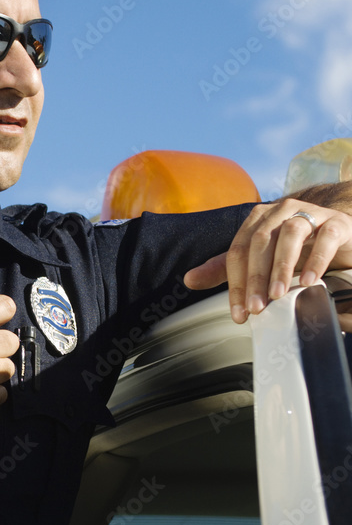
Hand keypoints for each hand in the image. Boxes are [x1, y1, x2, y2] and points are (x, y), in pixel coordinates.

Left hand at [183, 198, 351, 322]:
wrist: (339, 234)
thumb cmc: (297, 249)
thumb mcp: (261, 261)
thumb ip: (227, 269)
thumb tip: (189, 279)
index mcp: (258, 220)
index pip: (238, 251)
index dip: (236, 283)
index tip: (238, 313)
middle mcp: (281, 211)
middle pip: (260, 242)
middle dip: (255, 278)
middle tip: (255, 308)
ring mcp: (310, 213)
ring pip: (291, 234)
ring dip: (282, 266)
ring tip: (278, 294)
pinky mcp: (336, 223)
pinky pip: (326, 236)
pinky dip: (316, 259)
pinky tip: (308, 280)